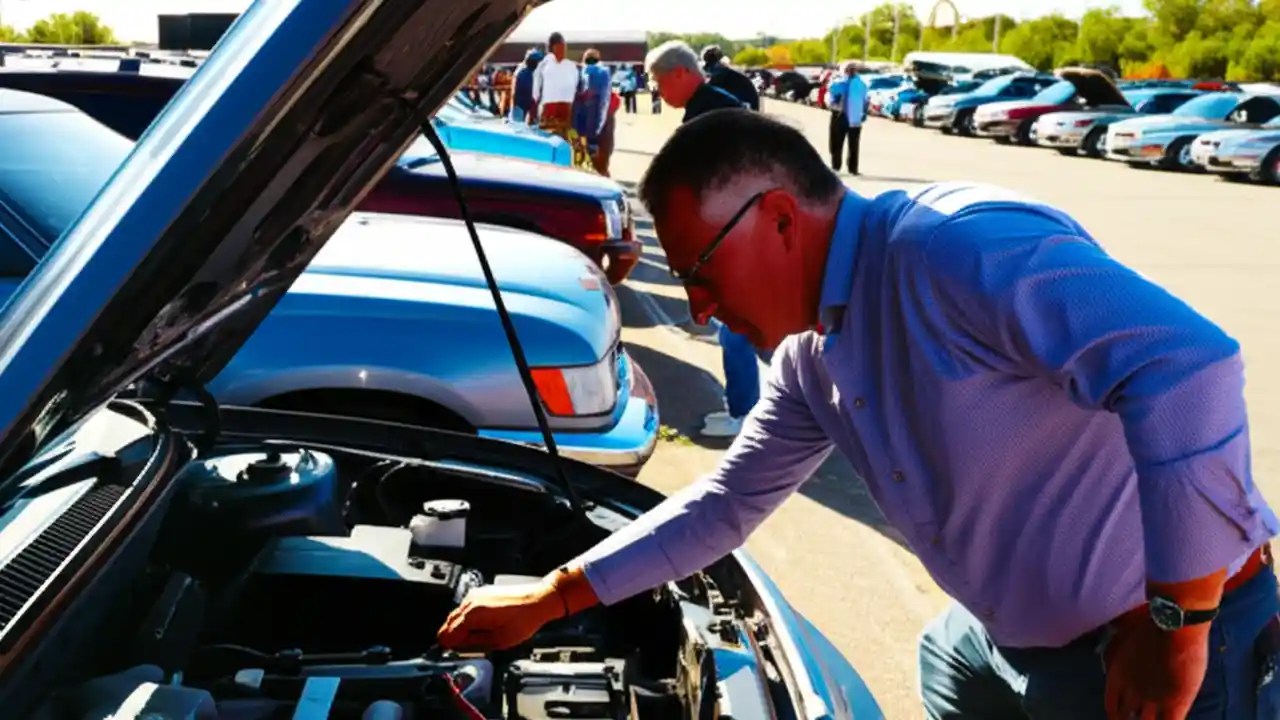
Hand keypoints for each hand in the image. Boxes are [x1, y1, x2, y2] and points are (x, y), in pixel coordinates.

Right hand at [436, 567, 600, 651]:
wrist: (539, 599)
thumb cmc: (525, 619)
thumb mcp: (499, 641)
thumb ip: (474, 645)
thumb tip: (459, 648)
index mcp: (472, 614)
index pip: (447, 634)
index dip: (450, 647)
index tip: (455, 654)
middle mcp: (470, 602)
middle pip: (448, 624)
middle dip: (454, 638)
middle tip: (466, 649)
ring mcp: (476, 595)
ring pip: (457, 615)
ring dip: (461, 628)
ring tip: (478, 639)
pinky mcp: (482, 593)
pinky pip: (467, 608)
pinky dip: (469, 619)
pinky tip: (482, 627)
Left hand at [1104, 611, 1209, 718]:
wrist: (1172, 626)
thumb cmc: (1149, 624)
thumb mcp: (1124, 637)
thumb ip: (1119, 648)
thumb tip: (1115, 640)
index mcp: (1117, 676)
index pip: (1111, 705)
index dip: (1116, 713)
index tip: (1120, 716)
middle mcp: (1131, 691)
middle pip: (1125, 717)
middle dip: (1130, 719)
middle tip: (1135, 718)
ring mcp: (1153, 699)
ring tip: (1152, 719)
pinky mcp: (1175, 703)